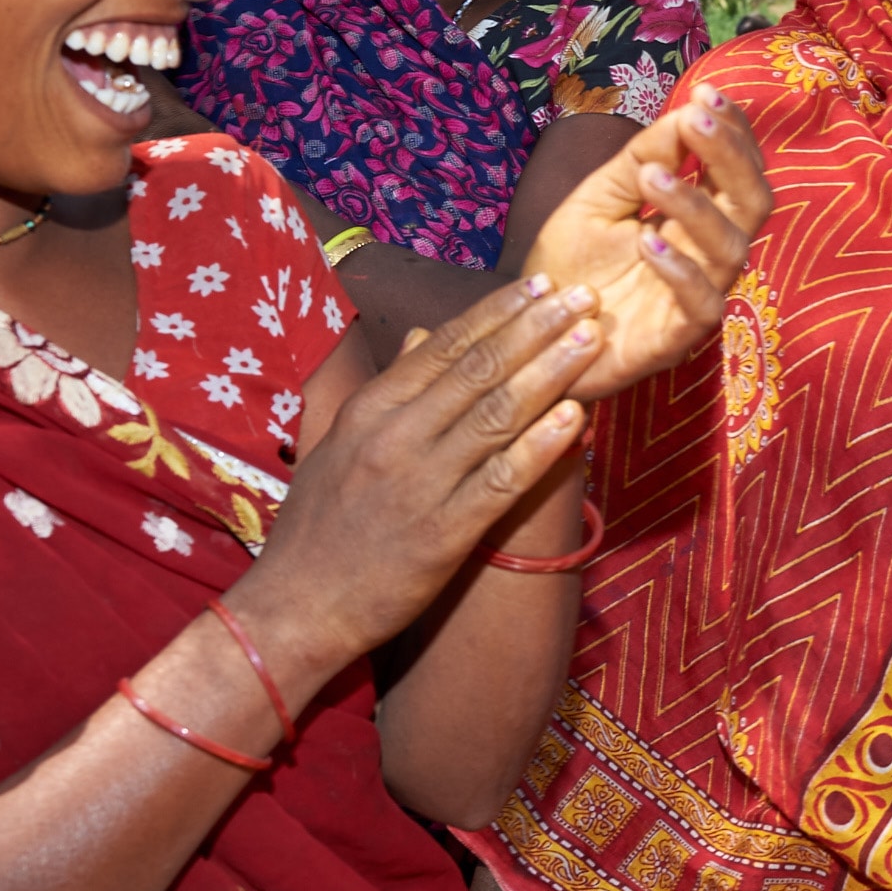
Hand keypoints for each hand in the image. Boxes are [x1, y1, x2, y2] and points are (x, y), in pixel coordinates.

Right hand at [231, 277, 602, 688]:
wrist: (298, 606)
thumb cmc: (321, 524)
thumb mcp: (339, 440)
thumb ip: (387, 387)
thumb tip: (421, 336)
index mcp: (371, 408)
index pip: (445, 347)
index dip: (499, 313)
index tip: (542, 284)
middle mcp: (396, 436)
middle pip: (479, 369)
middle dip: (537, 328)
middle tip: (585, 295)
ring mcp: (421, 482)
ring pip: (497, 414)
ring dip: (551, 372)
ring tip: (593, 338)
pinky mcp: (445, 532)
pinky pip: (502, 480)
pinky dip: (541, 447)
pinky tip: (577, 419)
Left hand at [520, 83, 769, 399]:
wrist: (529, 330)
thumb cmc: (569, 265)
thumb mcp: (598, 197)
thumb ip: (639, 160)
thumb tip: (684, 112)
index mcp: (697, 220)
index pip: (739, 170)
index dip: (733, 132)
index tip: (706, 93)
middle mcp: (708, 255)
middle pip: (753, 204)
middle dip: (732, 157)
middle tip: (696, 119)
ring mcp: (697, 298)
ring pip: (732, 250)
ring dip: (697, 206)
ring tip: (653, 177)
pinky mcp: (676, 340)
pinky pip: (701, 305)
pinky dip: (679, 270)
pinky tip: (648, 241)